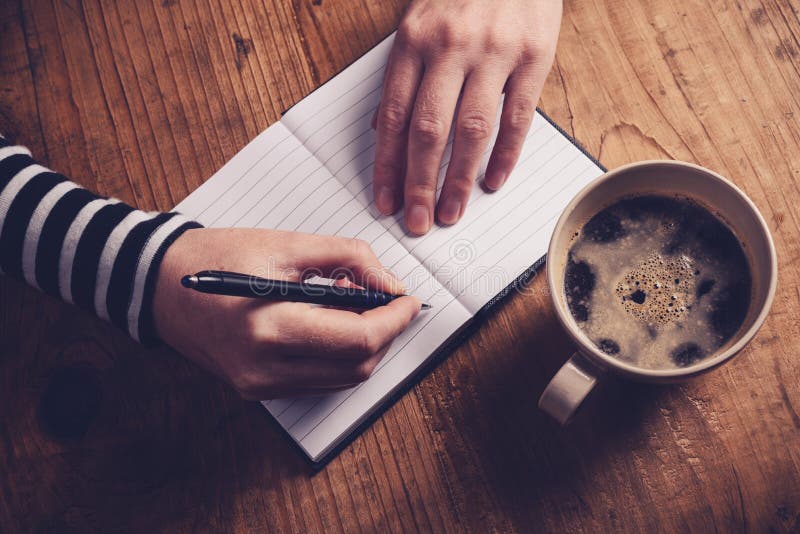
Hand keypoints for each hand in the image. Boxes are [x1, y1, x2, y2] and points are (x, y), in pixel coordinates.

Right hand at [152, 228, 419, 398]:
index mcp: (270, 328)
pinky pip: (318, 379)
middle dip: (383, 332)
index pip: (358, 340)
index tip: (409, 299)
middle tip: (382, 297)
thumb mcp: (287, 244)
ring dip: (362, 344)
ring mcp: (260, 385)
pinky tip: (328, 322)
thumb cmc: (218, 256)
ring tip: (349, 303)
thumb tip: (391, 285)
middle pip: (357, 366)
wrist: (158, 284)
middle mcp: (265, 368)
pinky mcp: (257, 388)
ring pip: (342, 378)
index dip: (394, 320)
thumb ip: (349, 259)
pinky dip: (337, 354)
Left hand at [373, 0, 561, 233]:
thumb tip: (385, 129)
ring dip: (459, 180)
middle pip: (429, 131)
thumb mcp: (416, 19)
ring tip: (451, 212)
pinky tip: (493, 182)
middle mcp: (451, 48)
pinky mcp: (533, 57)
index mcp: (414, 40)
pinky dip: (505, 155)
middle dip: (419, 184)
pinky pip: (517, 117)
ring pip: (472, 130)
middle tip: (417, 220)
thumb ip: (402, 73)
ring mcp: (494, 53)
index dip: (388, 165)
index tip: (385, 199)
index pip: (395, 116)